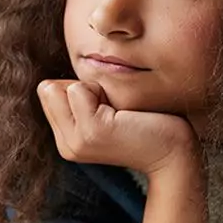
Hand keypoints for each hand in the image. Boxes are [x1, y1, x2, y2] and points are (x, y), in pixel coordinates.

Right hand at [36, 80, 195, 175]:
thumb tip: (67, 68)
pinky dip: (102, 90)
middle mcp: (67, 145)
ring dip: (95, 88)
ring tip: (120, 112)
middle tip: (115, 110)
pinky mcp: (91, 132)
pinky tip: (124, 114)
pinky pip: (79, 89)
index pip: (47, 91)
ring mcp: (76, 141)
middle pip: (48, 88)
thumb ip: (81, 97)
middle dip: (84, 86)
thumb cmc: (147, 123)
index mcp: (67, 140)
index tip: (108, 107)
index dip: (80, 88)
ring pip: (63, 87)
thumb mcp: (105, 110)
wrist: (174, 154)